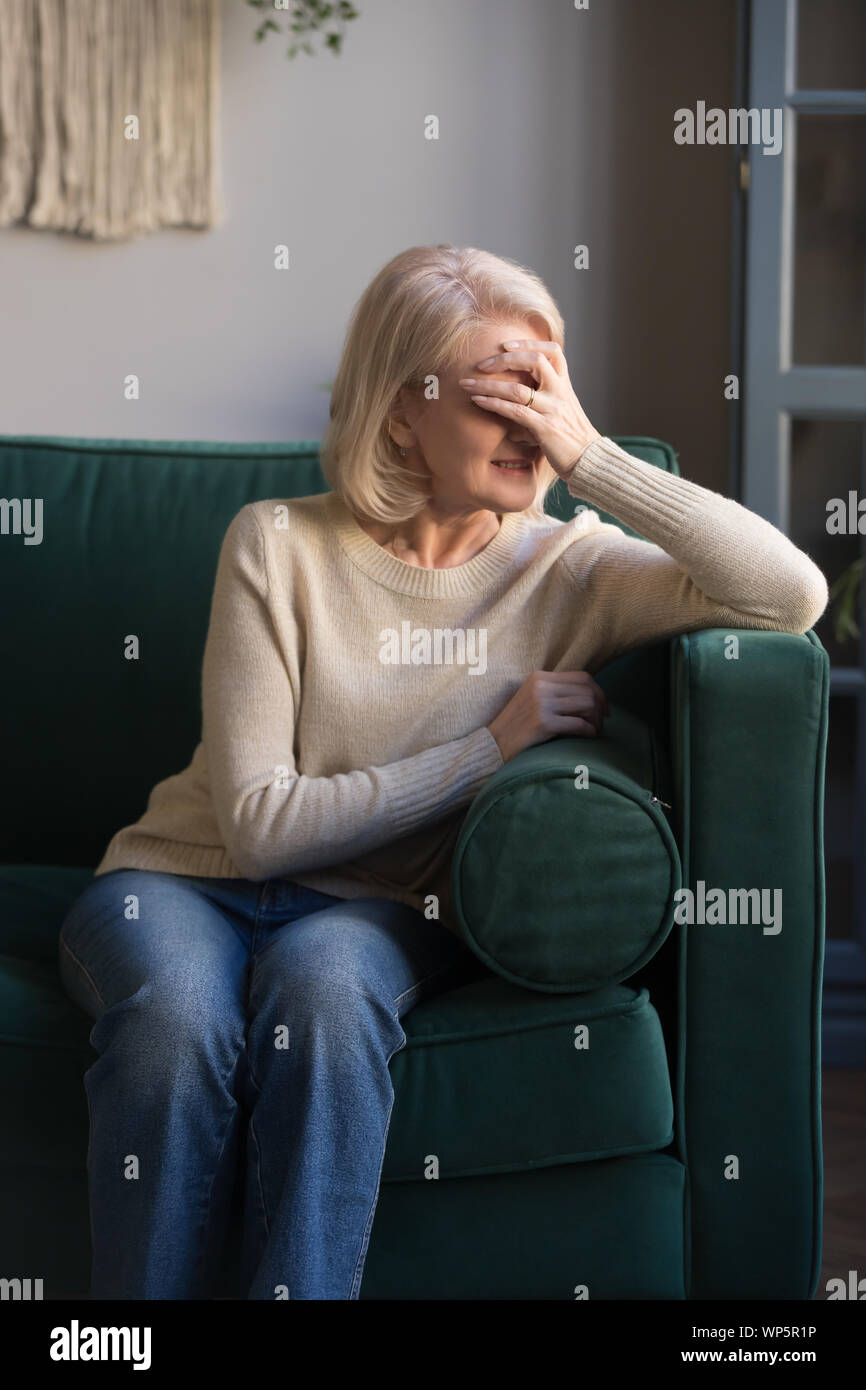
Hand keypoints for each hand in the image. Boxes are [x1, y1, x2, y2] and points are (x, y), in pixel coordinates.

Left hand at [458, 339, 601, 477]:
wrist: (590, 461)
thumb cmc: (572, 440)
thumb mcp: (561, 414)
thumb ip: (541, 407)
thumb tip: (514, 424)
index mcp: (565, 385)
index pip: (552, 351)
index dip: (528, 344)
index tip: (505, 344)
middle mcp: (560, 392)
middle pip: (534, 361)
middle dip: (504, 359)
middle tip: (481, 365)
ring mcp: (553, 409)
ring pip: (518, 389)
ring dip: (488, 385)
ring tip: (466, 384)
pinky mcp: (545, 428)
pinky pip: (515, 411)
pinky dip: (493, 404)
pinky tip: (478, 401)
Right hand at [487, 669, 610, 763]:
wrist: (493, 745)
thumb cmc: (516, 726)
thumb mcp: (532, 699)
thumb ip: (555, 693)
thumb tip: (591, 696)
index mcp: (539, 677)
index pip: (582, 676)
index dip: (598, 691)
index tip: (604, 707)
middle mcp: (541, 686)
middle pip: (587, 689)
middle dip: (601, 707)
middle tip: (602, 722)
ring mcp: (541, 704)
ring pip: (587, 704)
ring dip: (596, 720)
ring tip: (594, 730)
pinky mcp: (543, 723)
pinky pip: (578, 724)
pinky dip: (589, 731)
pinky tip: (589, 737)